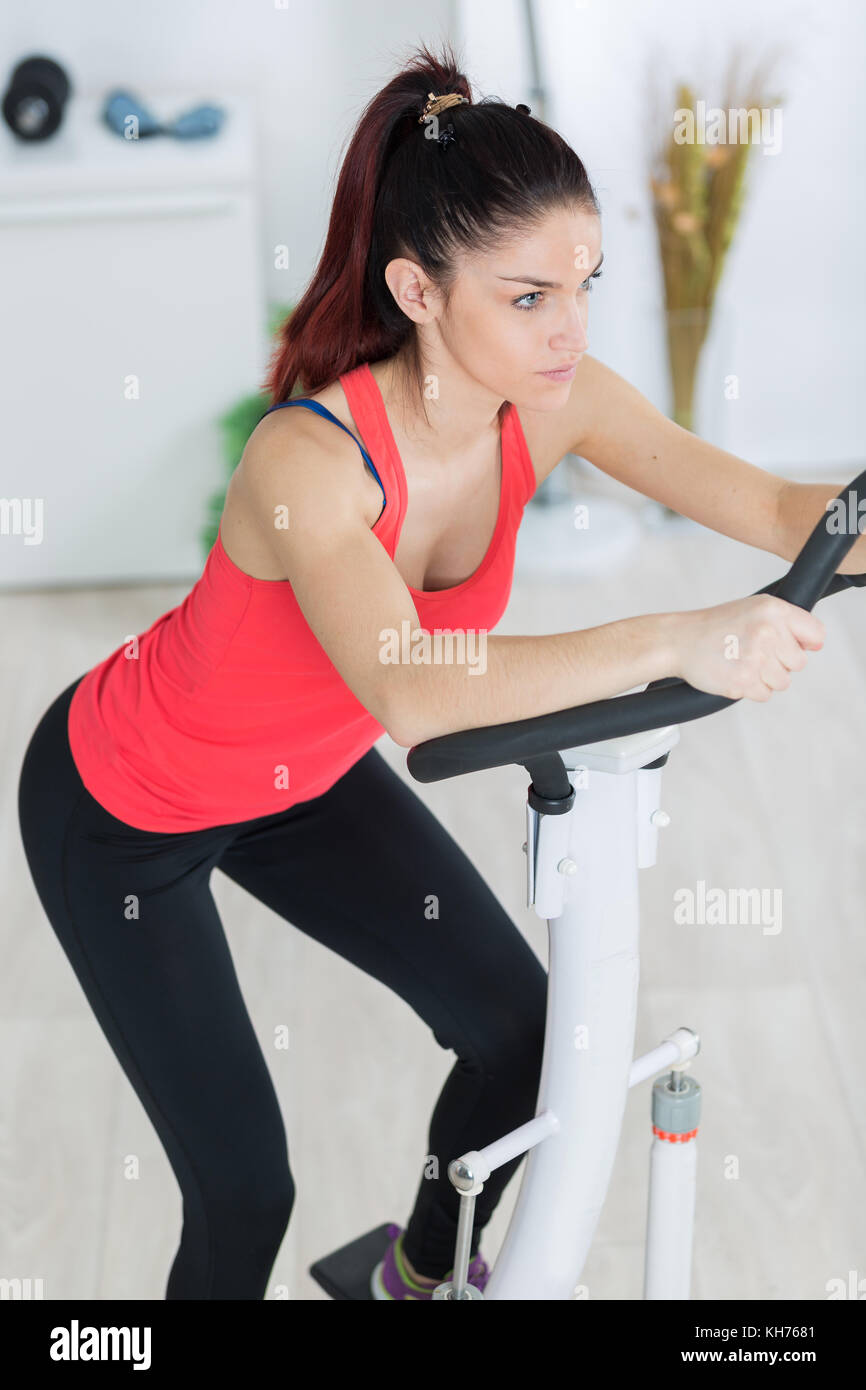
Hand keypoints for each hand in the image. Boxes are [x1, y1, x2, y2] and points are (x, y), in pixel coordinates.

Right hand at [670, 594, 824, 702]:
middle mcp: (767, 632)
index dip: (804, 643)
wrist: (680, 640)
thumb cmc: (716, 625)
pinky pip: (765, 694)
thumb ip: (788, 622)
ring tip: (742, 662)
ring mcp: (755, 658)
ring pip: (783, 682)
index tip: (789, 645)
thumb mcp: (754, 609)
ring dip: (765, 677)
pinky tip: (735, 672)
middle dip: (780, 662)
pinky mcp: (743, 681)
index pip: (815, 634)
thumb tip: (816, 645)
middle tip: (754, 652)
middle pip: (799, 663)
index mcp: (773, 610)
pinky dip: (751, 688)